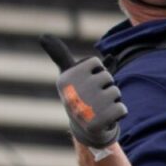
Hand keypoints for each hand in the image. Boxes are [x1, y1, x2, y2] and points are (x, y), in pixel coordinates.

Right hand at [40, 36, 125, 153]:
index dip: (96, 71)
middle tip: (94, 98)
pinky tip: (108, 118)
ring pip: (116, 92)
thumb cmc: (80, 96)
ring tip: (100, 108)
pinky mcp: (96, 124)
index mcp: (65, 79)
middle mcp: (72, 94)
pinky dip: (119, 113)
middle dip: (106, 86)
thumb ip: (60, 54)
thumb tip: (42, 36)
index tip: (85, 82)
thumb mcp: (70, 74)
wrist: (85, 129)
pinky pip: (122, 109)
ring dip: (113, 100)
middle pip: (107, 77)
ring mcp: (84, 109)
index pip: (95, 62)